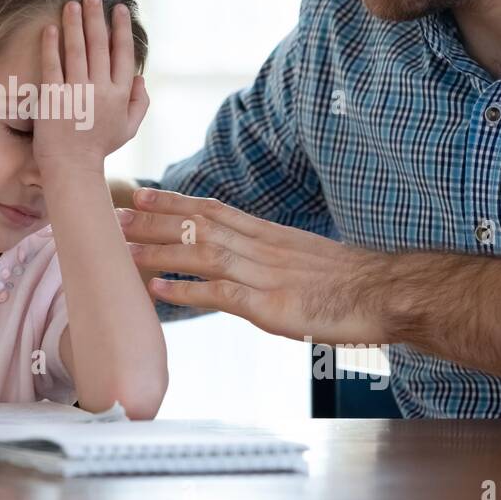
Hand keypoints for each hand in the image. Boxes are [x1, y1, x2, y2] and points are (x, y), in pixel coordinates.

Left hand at [32, 0, 148, 176]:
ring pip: (77, 50)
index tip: (118, 9)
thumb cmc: (98, 148)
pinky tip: (51, 28)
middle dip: (97, 17)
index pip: (123, 54)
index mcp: (121, 95)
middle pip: (101, 46)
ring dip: (75, 24)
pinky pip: (53, 65)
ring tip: (72, 4)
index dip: (121, 29)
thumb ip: (140, 102)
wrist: (72, 168)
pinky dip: (52, 46)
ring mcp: (77, 93)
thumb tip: (141, 76)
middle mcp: (101, 91)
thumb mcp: (129, 129)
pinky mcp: (54, 98)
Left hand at [119, 187, 387, 344]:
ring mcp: (264, 274)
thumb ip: (268, 256)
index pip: (211, 209)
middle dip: (152, 222)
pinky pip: (220, 294)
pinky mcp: (271, 304)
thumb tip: (240, 258)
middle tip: (113, 217)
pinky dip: (186, 291)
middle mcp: (260, 246)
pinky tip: (158, 290)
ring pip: (201, 254)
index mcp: (267, 233)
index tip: (140, 194)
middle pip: (196, 226)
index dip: (172, 202)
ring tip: (122, 252)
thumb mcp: (302, 258)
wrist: (387, 292)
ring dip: (158, 252)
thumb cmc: (348, 282)